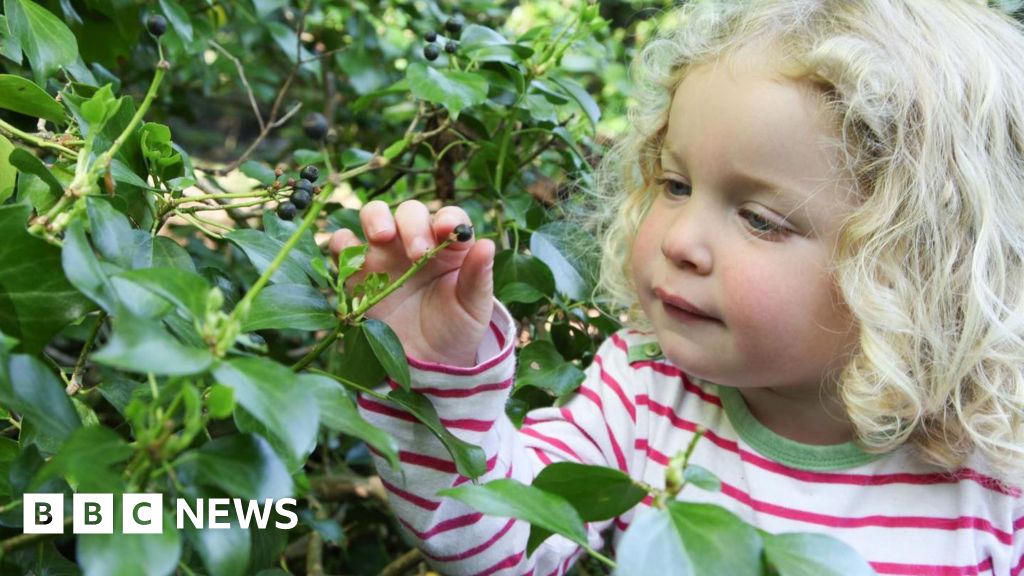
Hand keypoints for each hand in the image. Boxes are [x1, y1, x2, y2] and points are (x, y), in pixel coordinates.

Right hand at [328, 200, 495, 366]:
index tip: (449, 230)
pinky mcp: (358, 271)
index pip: (449, 217)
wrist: (427, 361)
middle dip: (413, 225)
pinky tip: (352, 257)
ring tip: (382, 237)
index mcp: (449, 246)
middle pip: (409, 211)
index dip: (448, 218)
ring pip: (374, 215)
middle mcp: (416, 241)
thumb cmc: (456, 328)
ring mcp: (385, 253)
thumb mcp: (473, 306)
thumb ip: (478, 276)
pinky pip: (343, 246)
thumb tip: (489, 244)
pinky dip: (342, 243)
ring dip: (376, 218)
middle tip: (418, 253)